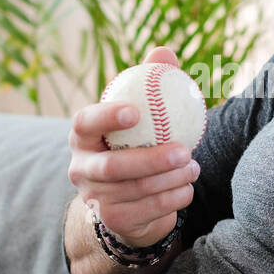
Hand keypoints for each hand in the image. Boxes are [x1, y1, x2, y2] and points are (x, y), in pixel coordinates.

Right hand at [67, 47, 198, 247]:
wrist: (129, 195)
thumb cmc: (135, 141)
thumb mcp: (141, 114)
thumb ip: (150, 82)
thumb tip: (166, 52)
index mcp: (81, 136)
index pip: (84, 122)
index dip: (106, 116)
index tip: (136, 112)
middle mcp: (80, 168)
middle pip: (112, 167)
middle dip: (150, 160)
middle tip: (184, 150)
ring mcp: (93, 198)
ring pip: (135, 191)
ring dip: (170, 179)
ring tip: (193, 166)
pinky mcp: (112, 220)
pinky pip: (147, 211)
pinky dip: (173, 198)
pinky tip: (188, 187)